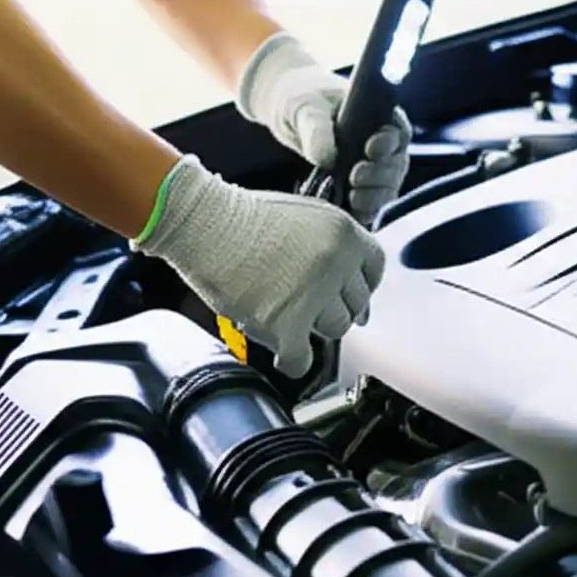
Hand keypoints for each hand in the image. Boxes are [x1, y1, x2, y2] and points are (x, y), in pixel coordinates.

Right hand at [131, 155, 384, 377]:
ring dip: (310, 327)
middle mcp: (336, 265)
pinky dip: (293, 361)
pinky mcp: (285, 324)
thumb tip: (353, 289)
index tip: (347, 297)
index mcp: (345, 234)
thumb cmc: (244, 217)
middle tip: (305, 303)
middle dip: (331, 306)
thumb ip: (333, 246)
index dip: (359, 286)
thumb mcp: (305, 215)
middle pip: (354, 305)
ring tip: (283, 313)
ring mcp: (312, 296)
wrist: (202, 222)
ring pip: (332, 330)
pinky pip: (302, 360)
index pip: (374, 270)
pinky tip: (283, 353)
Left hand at [236, 32, 411, 224]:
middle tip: (356, 178)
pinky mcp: (358, 189)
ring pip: (387, 189)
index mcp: (378, 116)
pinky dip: (364, 213)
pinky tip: (351, 215)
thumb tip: (328, 158)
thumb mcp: (304, 107)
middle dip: (380, 176)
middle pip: (396, 166)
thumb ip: (317, 128)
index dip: (389, 143)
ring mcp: (373, 169)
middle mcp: (383, 145)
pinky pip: (371, 206)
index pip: (397, 131)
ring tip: (354, 200)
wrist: (287, 114)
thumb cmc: (300, 99)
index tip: (370, 149)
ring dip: (375, 198)